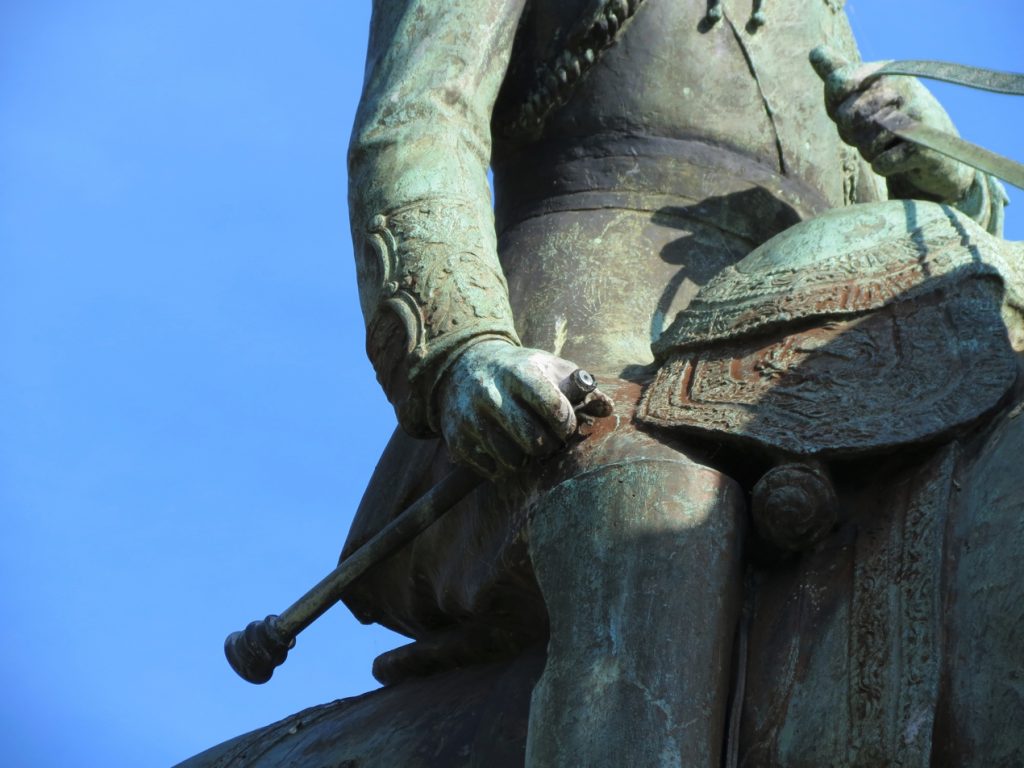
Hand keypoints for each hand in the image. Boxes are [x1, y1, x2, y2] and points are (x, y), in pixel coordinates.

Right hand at [436, 340, 612, 479]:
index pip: (553, 408)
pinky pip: (490, 469)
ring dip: (526, 458)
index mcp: (519, 372)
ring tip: (526, 444)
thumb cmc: (519, 370)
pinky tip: (504, 448)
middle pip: (534, 441)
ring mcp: (470, 417)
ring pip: (512, 460)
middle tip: (548, 439)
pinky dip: (503, 466)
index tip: (564, 424)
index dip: (566, 423)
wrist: (464, 364)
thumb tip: (606, 408)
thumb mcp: (550, 367)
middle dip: (548, 445)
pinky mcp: (456, 438)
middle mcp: (490, 393)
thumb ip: (581, 387)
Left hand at [810, 46, 973, 202]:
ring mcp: (919, 117)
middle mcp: (907, 87)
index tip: (851, 107)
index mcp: (889, 70)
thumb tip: (815, 51)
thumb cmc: (891, 125)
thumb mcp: (865, 96)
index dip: (835, 105)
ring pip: (864, 143)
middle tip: (876, 133)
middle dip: (854, 134)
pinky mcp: (924, 148)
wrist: (938, 158)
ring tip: (891, 145)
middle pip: (848, 116)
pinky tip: (900, 160)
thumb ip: (840, 75)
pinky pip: (880, 164)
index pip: (839, 82)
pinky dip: (883, 166)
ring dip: (871, 152)